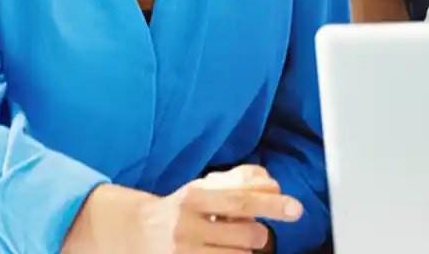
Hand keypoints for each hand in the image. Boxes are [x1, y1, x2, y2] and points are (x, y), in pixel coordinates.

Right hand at [63, 165, 300, 253]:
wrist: (132, 233)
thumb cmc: (180, 208)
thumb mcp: (203, 188)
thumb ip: (239, 181)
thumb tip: (273, 183)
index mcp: (193, 197)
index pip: (241, 199)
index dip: (272, 203)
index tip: (296, 209)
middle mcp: (186, 226)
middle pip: (246, 232)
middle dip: (259, 232)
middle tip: (254, 231)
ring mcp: (182, 252)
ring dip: (245, 250)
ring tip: (229, 243)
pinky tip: (225, 251)